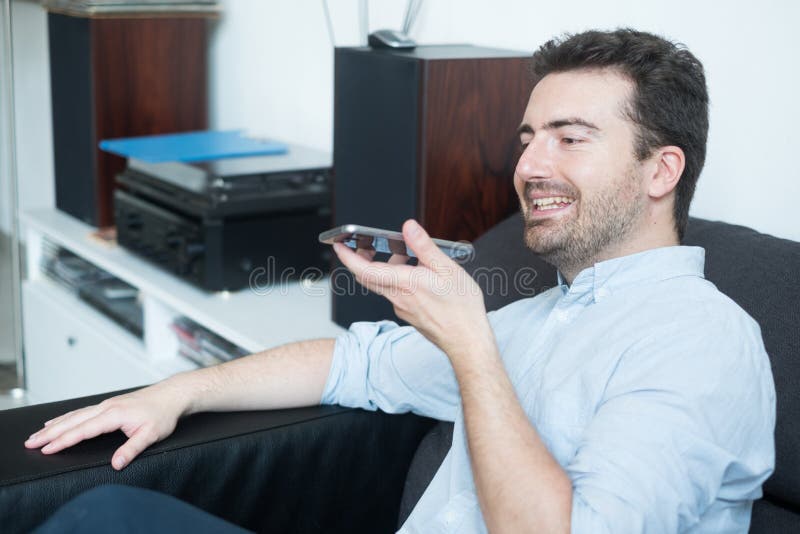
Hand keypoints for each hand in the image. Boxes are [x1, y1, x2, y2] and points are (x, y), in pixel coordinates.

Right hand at [23, 381, 189, 469]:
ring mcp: (107, 404)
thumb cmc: (164, 414)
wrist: (173, 394)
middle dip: (50, 433)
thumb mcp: (151, 435)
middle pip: (73, 421)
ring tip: (38, 434)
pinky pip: (83, 411)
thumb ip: (132, 449)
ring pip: (76, 415)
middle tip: (30, 442)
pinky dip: (68, 417)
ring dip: (56, 424)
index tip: (47, 449)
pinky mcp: (110, 405)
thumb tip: (116, 464)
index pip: (83, 430)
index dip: (64, 441)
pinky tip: (60, 421)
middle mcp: (107, 407)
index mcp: (114, 415)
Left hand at [334, 219, 492, 358]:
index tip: (339, 246)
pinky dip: (398, 280)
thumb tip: (408, 227)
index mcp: (404, 283)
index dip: (348, 257)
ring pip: (384, 284)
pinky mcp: (408, 315)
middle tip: (365, 244)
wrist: (466, 341)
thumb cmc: (460, 308)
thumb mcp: (447, 268)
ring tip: (405, 256)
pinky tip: (417, 276)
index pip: (365, 269)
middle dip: (361, 259)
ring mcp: (401, 308)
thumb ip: (424, 246)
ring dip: (387, 268)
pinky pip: (395, 293)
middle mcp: (398, 297)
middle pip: (368, 277)